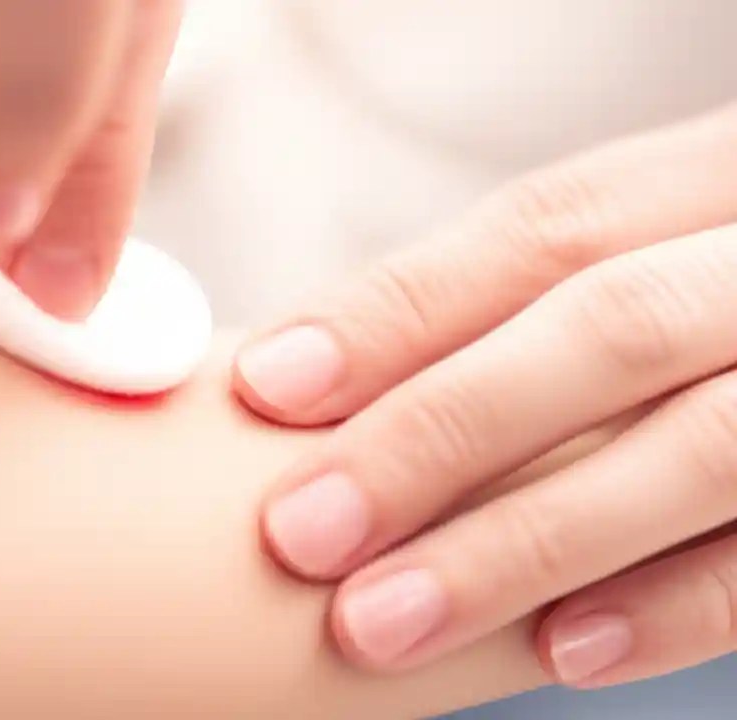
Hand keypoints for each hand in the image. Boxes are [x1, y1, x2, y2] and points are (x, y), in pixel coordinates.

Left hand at [233, 103, 736, 687]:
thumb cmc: (714, 312)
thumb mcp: (658, 255)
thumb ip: (524, 305)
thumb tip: (310, 385)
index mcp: (710, 186)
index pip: (544, 231)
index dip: (399, 309)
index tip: (267, 386)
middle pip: (608, 329)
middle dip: (438, 432)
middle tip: (299, 532)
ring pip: (697, 447)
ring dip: (519, 542)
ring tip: (379, 622)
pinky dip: (672, 607)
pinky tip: (557, 650)